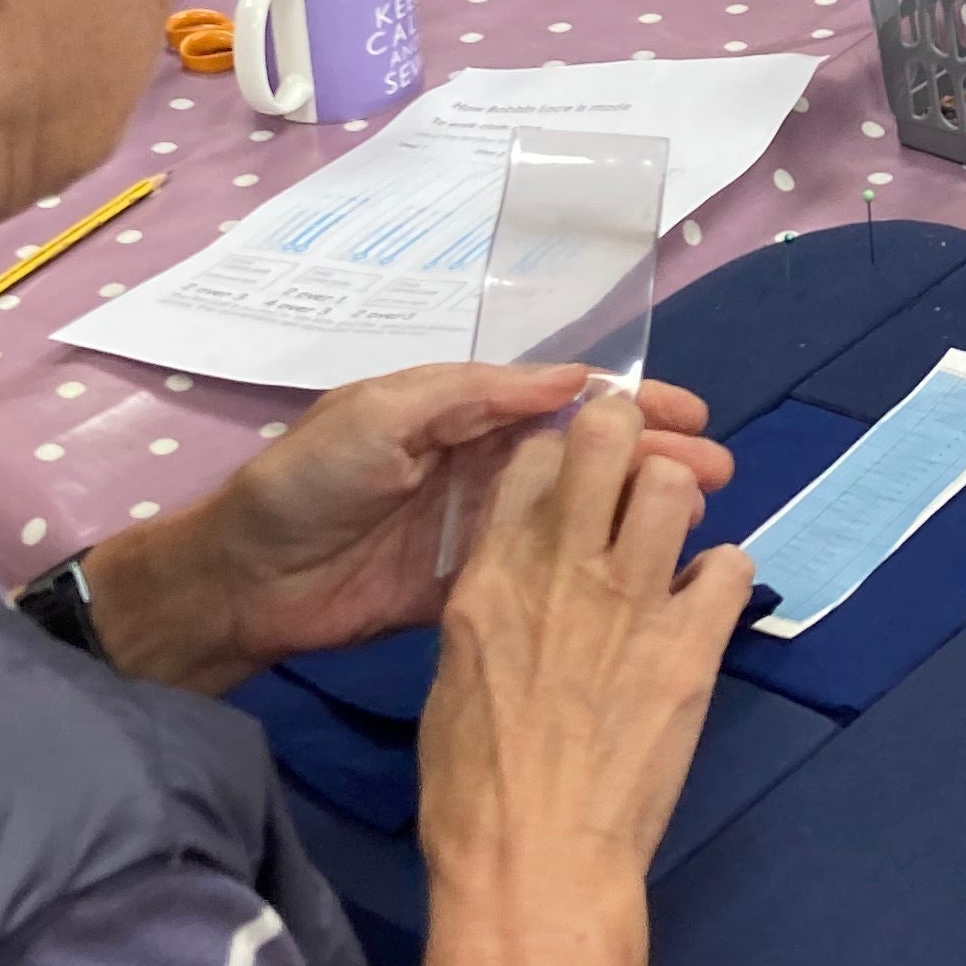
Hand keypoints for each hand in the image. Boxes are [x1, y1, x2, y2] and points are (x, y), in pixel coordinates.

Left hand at [84, 363, 724, 690]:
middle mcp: (480, 462)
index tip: (693, 416)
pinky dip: (595, 568)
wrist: (246, 579)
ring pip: (578, 510)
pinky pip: (545, 568)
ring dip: (638, 510)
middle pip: (585, 455)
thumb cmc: (307, 480)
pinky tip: (642, 575)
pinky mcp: (474, 586)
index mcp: (461, 410)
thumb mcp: (381, 414)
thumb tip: (572, 379)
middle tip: (719, 473)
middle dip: (652, 457)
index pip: (563, 399)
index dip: (629, 405)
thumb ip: (472, 395)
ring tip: (700, 519)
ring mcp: (481, 527)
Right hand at [417, 393, 752, 965]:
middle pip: (608, 439)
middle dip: (630, 438)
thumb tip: (526, 577)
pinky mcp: (691, 648)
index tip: (580, 479)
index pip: (534, 456)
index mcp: (491, 576)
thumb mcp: (455, 674)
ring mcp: (631, 603)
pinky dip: (721, 578)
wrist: (533, 864)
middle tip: (637, 477)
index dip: (564, 452)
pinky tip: (701, 610)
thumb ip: (491, 605)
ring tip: (674, 545)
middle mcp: (562, 569)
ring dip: (680, 504)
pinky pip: (729, 565)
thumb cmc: (472, 792)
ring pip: (675, 485)